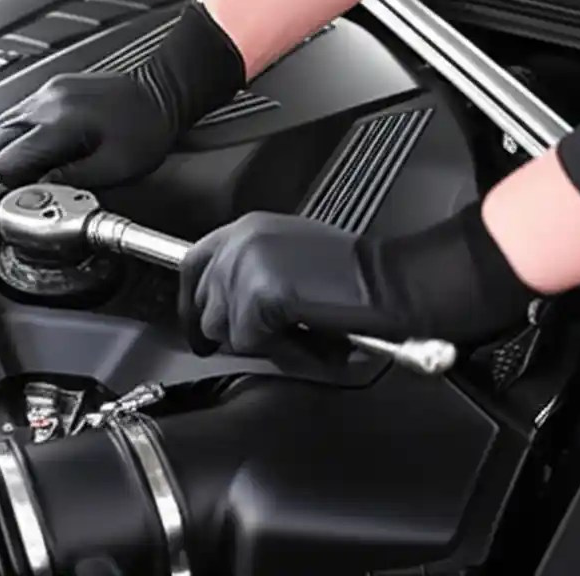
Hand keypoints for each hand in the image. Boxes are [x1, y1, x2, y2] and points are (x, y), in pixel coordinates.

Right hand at [0, 72, 177, 187]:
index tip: (36, 187)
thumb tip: (43, 188)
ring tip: (43, 160)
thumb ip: (73, 180)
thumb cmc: (147, 128)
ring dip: (15, 147)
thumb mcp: (115, 168)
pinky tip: (51, 143)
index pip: (7, 158)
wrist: (162, 91)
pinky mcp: (54, 86)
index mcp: (59, 123)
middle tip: (35, 176)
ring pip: (4, 123)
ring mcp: (48, 90)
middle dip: (9, 163)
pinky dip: (26, 132)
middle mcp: (47, 102)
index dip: (16, 180)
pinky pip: (23, 111)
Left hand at [178, 212, 396, 355]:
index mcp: (245, 228)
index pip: (193, 265)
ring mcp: (245, 266)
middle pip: (207, 305)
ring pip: (224, 330)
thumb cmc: (352, 276)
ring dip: (261, 342)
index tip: (198, 332)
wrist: (387, 282)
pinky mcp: (259, 294)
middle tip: (277, 338)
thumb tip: (224, 311)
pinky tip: (308, 338)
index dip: (192, 303)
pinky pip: (250, 343)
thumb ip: (252, 273)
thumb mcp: (288, 257)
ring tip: (300, 333)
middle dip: (236, 331)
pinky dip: (280, 351)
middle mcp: (238, 241)